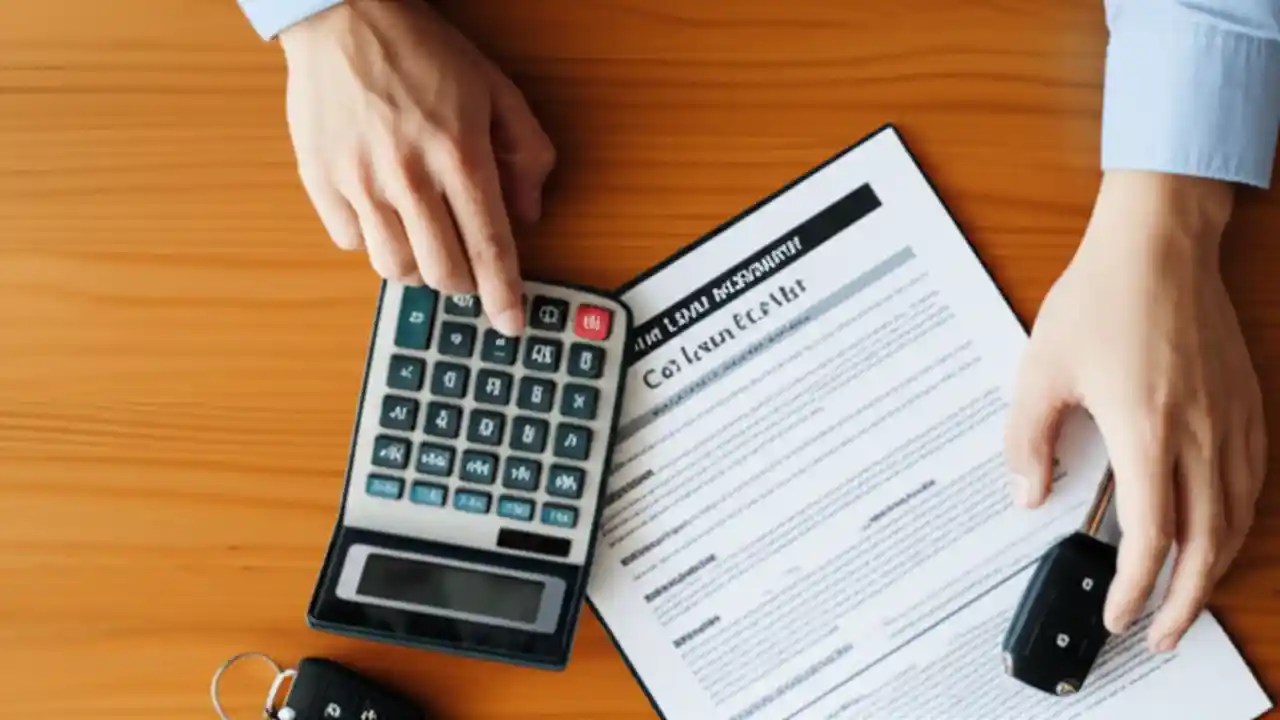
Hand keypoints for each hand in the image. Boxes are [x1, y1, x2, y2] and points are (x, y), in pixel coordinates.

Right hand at [280, 0, 555, 334]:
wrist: (344, 17)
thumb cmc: (424, 53)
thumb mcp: (497, 91)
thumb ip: (527, 153)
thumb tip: (528, 215)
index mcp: (459, 155)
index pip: (489, 247)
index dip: (504, 295)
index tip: (512, 325)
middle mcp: (408, 177)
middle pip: (442, 272)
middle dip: (462, 283)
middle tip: (466, 267)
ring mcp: (359, 183)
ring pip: (394, 268)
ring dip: (417, 266)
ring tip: (423, 235)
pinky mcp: (320, 182)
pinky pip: (352, 243)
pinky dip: (373, 240)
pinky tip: (383, 210)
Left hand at [1004, 171, 1265, 652]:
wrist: (1158, 244)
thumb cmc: (1100, 298)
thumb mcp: (1040, 371)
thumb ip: (1027, 441)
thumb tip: (1029, 496)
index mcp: (1146, 429)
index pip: (1152, 535)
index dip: (1136, 586)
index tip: (1117, 612)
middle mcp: (1199, 433)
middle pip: (1206, 543)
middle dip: (1184, 602)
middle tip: (1161, 635)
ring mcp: (1231, 419)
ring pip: (1236, 519)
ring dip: (1214, 569)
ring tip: (1187, 601)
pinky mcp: (1245, 404)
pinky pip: (1251, 483)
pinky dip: (1234, 523)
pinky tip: (1216, 535)